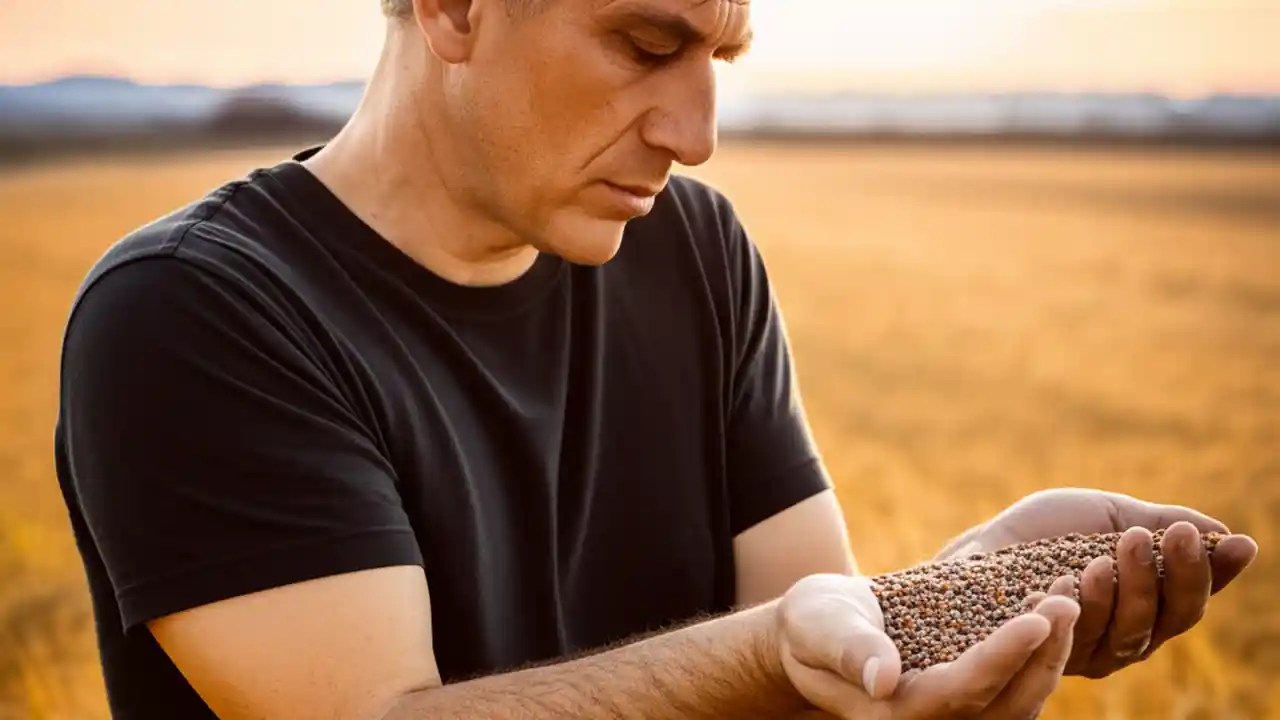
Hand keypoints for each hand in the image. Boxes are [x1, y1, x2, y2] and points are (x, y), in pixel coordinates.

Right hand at [775, 573, 1079, 718]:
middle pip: (1005, 706)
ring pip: (1021, 703)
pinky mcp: (968, 699)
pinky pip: (1016, 687)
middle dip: (1043, 655)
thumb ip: (850, 651)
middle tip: (1067, 598)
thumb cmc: (812, 625)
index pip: (962, 691)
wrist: (816, 632)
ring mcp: (953, 717)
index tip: (1038, 618)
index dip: (1003, 657)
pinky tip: (1052, 609)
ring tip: (1067, 598)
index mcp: (894, 715)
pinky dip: (1040, 653)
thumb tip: (883, 680)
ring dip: (1051, 655)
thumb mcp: (820, 627)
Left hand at [949, 488, 1257, 677]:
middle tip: (1162, 535)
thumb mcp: (1109, 515)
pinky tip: (1068, 578)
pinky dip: (1077, 608)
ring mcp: (1092, 652)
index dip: (1217, 574)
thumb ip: (1160, 524)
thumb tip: (1223, 533)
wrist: (984, 543)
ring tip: (1108, 553)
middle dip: (1175, 576)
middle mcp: (1129, 635)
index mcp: (1151, 601)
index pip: (1194, 595)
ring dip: (1125, 591)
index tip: (1233, 543)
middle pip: (1171, 621)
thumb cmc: (1049, 529)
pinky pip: (1075, 641)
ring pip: (1128, 634)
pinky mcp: (1052, 659)